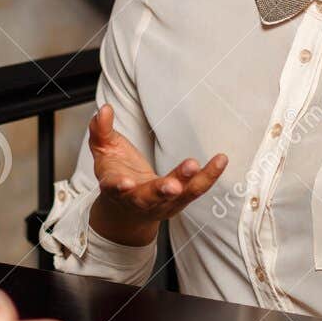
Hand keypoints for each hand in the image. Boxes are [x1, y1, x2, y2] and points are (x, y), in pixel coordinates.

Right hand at [87, 103, 227, 245]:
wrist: (127, 210)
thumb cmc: (116, 175)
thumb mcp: (104, 150)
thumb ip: (100, 130)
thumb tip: (103, 110)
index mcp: (115, 187)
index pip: (115, 188)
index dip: (119, 186)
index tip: (125, 183)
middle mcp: (139, 200)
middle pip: (150, 198)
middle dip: (161, 191)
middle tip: (173, 185)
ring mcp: (162, 203)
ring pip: (178, 196)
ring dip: (189, 183)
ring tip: (195, 166)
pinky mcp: (180, 200)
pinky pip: (197, 189)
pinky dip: (209, 176)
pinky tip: (220, 160)